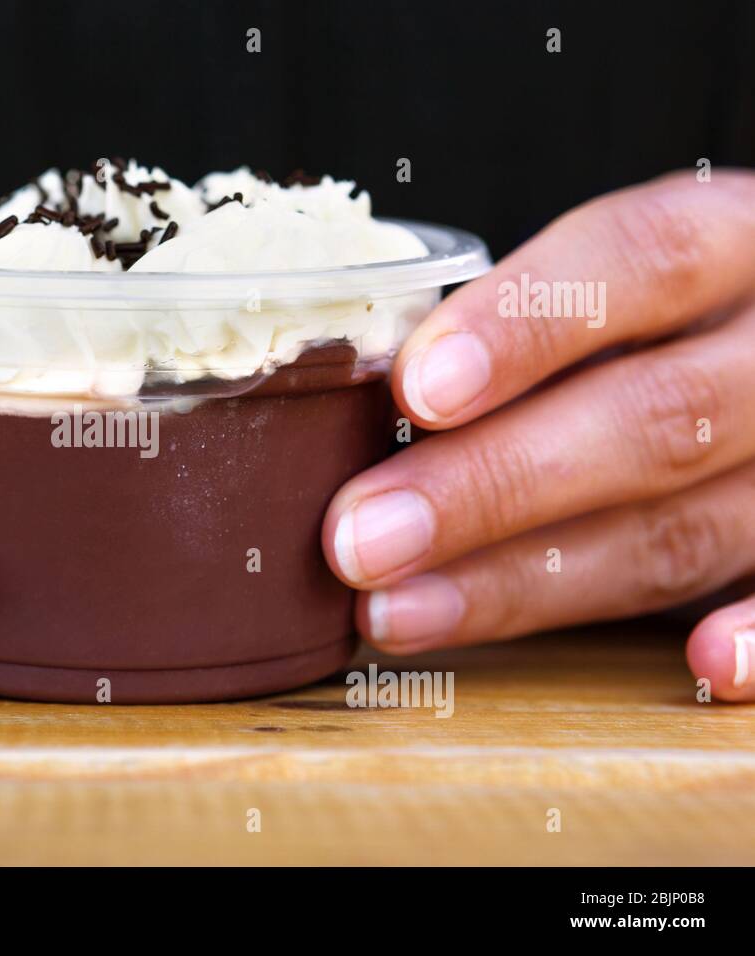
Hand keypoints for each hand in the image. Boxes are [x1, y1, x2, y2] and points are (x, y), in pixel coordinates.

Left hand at [323, 169, 754, 700]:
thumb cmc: (655, 312)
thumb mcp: (614, 281)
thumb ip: (524, 326)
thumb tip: (352, 398)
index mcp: (734, 240)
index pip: (642, 257)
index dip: (527, 322)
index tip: (414, 389)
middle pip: (657, 416)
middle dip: (492, 485)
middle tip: (360, 536)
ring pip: (690, 527)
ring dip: (532, 582)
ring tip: (397, 612)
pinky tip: (703, 663)